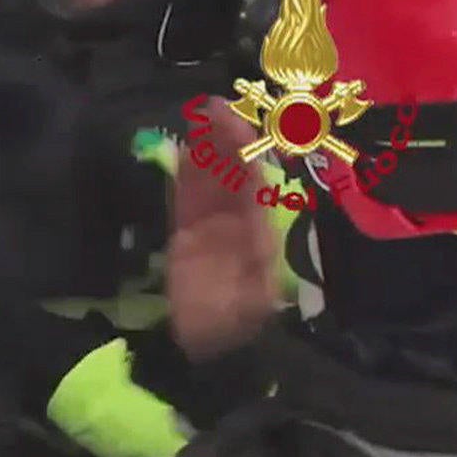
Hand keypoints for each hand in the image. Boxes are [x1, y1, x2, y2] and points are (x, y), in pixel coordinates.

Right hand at [168, 99, 279, 360]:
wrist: (224, 349)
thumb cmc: (255, 313)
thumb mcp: (271, 271)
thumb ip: (267, 232)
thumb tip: (269, 196)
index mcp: (269, 227)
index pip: (259, 177)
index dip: (250, 148)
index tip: (241, 119)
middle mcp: (244, 223)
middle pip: (233, 174)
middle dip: (226, 141)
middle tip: (214, 106)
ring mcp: (213, 232)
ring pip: (208, 183)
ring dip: (204, 152)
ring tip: (199, 118)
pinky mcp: (185, 244)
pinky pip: (185, 203)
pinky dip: (185, 178)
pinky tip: (184, 152)